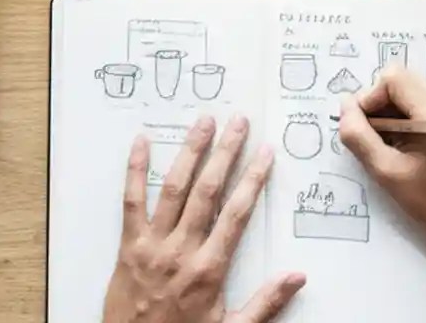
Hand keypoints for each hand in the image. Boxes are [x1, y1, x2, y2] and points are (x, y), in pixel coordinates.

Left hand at [103, 115, 305, 322]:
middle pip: (207, 190)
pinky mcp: (127, 245)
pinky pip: (130, 201)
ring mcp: (152, 244)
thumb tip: (298, 277)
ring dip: (190, 151)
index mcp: (210, 268)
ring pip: (173, 188)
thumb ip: (266, 303)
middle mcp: (182, 249)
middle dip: (225, 153)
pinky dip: (135, 169)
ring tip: (204, 122)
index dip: (253, 179)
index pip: (237, 213)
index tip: (265, 152)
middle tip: (238, 122)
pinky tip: (140, 142)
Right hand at [336, 67, 425, 251]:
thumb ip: (358, 135)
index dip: (369, 97)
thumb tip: (344, 106)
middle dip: (378, 105)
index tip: (364, 128)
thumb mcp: (386, 171)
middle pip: (400, 82)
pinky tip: (403, 146)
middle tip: (374, 139)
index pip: (393, 78)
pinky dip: (403, 119)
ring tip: (388, 146)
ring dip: (389, 114)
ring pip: (407, 92)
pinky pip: (419, 104)